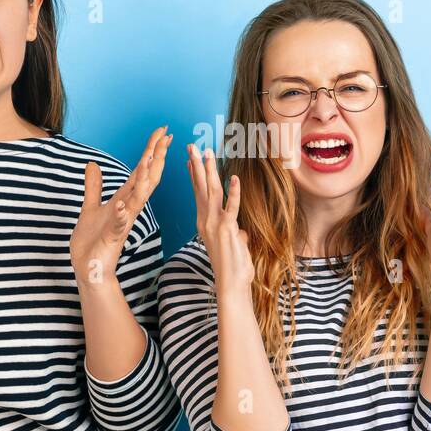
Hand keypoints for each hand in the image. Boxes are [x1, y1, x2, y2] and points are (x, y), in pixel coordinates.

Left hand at [71, 126, 171, 282]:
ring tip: (150, 159)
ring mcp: (122, 223)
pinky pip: (119, 224)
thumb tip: (93, 165)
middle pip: (147, 179)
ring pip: (138, 199)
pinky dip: (121, 214)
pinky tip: (121, 205)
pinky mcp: (112, 237)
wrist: (89, 268)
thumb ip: (94, 186)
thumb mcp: (90, 206)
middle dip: (156, 157)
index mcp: (124, 199)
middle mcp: (128, 208)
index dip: (151, 150)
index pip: (141, 171)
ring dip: (144, 180)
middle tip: (166, 136)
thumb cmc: (93, 241)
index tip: (162, 132)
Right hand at [187, 144, 254, 295]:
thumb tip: (240, 230)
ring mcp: (214, 224)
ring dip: (210, 170)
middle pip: (200, 187)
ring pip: (211, 191)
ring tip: (207, 152)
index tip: (190, 159)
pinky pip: (231, 207)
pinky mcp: (227, 229)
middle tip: (192, 146)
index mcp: (205, 222)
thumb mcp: (233, 244)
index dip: (194, 175)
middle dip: (196, 165)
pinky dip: (233, 192)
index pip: (198, 193)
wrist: (231, 284)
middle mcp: (206, 220)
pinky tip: (234, 178)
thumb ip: (234, 233)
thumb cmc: (234, 267)